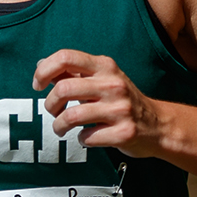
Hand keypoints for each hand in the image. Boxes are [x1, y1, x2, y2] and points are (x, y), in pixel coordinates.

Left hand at [34, 50, 165, 156]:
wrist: (158, 125)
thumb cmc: (121, 101)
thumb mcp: (102, 79)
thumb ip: (73, 73)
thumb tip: (42, 66)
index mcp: (105, 66)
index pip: (66, 57)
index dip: (44, 71)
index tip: (38, 84)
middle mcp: (113, 84)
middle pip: (63, 89)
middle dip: (50, 105)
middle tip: (53, 111)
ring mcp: (120, 109)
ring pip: (71, 117)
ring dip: (59, 126)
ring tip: (62, 128)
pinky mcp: (124, 133)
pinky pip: (86, 138)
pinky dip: (81, 139)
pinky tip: (87, 136)